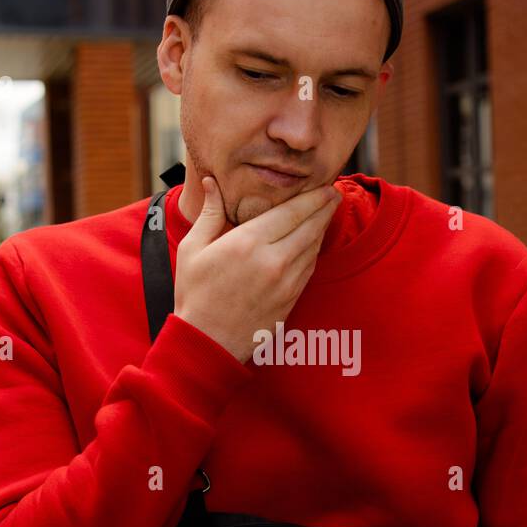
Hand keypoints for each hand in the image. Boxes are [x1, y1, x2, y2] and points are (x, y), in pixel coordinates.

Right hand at [173, 175, 341, 364]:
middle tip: (334, 193)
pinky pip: (310, 268)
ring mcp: (286, 282)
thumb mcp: (192, 249)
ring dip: (323, 228)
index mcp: (248, 243)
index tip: (324, 186)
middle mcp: (273, 260)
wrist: (207, 342)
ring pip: (313, 247)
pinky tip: (314, 241)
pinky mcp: (291, 299)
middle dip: (325, 207)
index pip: (291, 212)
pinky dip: (315, 251)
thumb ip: (208, 213)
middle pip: (309, 226)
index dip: (312, 197)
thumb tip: (212, 184)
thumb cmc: (195, 295)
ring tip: (328, 212)